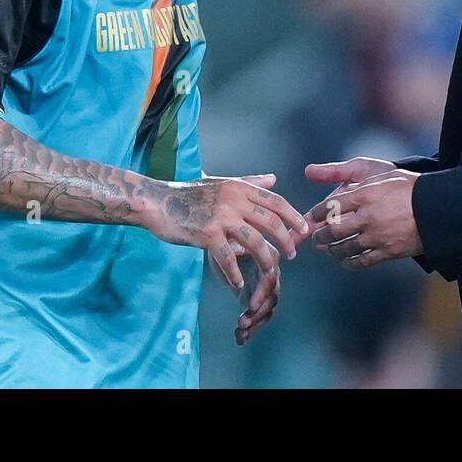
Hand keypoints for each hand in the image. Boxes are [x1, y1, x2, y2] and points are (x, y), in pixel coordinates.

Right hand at [150, 174, 307, 335]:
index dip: (293, 215)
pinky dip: (235, 273)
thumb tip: (274, 178)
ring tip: (271, 271)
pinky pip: (228, 258)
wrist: (157, 203)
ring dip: (267, 259)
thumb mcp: (221, 183)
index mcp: (239, 187)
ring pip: (255, 242)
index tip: (304, 229)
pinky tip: (239, 284)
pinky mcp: (207, 234)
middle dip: (286, 240)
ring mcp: (221, 217)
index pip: (275, 200)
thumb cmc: (187, 194)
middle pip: (271, 222)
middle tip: (292, 254)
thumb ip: (249, 181)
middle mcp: (234, 200)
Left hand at [210, 237, 281, 344]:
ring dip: (255, 323)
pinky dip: (250, 329)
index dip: (262, 293)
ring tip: (239, 332)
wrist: (222, 246)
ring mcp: (265, 289)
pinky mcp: (256, 300)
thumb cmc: (226, 239)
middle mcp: (271, 274)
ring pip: (266, 310)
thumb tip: (236, 251)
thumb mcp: (227, 241)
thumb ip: (233, 248)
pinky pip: (258, 317)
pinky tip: (239, 339)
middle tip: (242, 322)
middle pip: (272, 298)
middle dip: (258, 313)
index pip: (271, 279)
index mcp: (268, 258)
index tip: (250, 305)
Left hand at [304, 168, 423, 269]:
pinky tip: (346, 260)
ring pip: (344, 248)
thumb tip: (308, 171)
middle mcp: (368, 216)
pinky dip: (350, 262)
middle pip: (332, 231)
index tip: (312, 217)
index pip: (329, 207)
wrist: (438, 207)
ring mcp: (378, 236)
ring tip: (329, 249)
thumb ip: (343, 173)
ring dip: (332, 251)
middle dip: (320, 236)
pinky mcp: (388, 252)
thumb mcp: (376, 172)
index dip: (316, 214)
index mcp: (365, 194)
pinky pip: (361, 261)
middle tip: (316, 238)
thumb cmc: (407, 186)